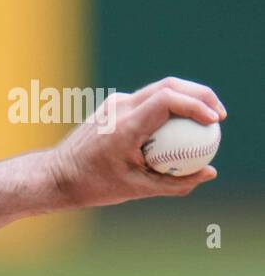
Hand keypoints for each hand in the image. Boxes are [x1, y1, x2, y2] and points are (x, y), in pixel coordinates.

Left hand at [48, 77, 223, 209]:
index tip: (214, 121)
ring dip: (186, 98)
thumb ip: (175, 183)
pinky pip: (147, 100)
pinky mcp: (112, 106)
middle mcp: (119, 108)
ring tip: (206, 118)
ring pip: (159, 89)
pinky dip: (168, 107)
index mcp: (124, 126)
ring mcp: (114, 104)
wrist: (56, 175)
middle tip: (219, 115)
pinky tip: (179, 126)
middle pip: (169, 85)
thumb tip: (209, 171)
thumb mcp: (136, 189)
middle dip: (200, 95)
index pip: (167, 100)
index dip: (197, 105)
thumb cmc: (93, 185)